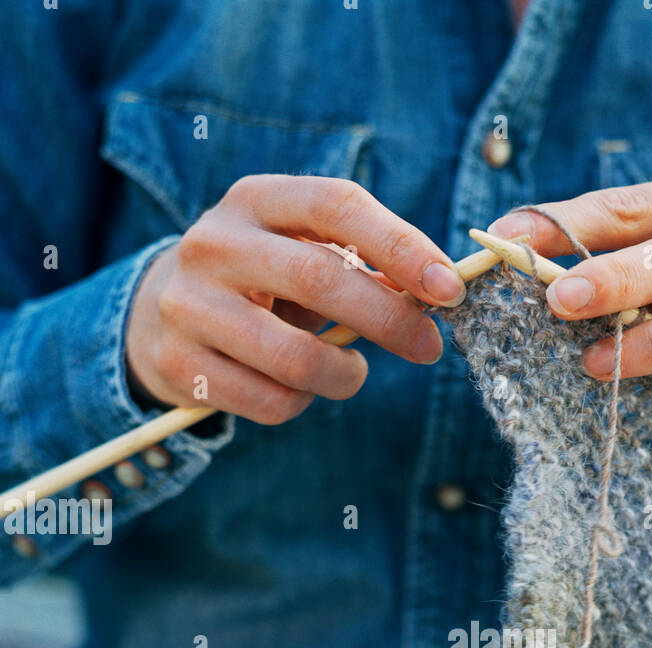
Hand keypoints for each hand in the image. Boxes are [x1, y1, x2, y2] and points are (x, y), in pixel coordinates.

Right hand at [126, 175, 466, 424]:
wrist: (162, 314)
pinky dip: (301, 404)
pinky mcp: (179, 363)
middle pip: (321, 279)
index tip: (449, 288)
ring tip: (351, 373)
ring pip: (297, 358)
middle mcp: (214, 242)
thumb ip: (364, 262)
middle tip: (428, 347)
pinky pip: (270, 402)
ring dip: (345, 376)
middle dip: (390, 319)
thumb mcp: (302, 252)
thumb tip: (441, 289)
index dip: (401, 246)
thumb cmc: (263, 282)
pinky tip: (297, 389)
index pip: (337, 205)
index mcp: (255, 199)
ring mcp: (189, 304)